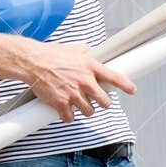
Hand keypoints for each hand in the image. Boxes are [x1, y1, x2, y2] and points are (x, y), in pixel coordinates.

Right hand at [12, 38, 136, 122]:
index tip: (132, 90)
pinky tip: (64, 110)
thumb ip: (85, 52)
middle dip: (102, 103)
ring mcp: (74, 94)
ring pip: (89, 112)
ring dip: (85, 110)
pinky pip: (70, 117)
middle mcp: (85, 81)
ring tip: (77, 103)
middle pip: (105, 102)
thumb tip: (90, 51)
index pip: (114, 77)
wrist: (32, 62)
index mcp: (90, 66)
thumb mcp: (72, 49)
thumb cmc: (51, 54)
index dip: (126, 85)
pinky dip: (67, 116)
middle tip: (96, 100)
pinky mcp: (61, 104)